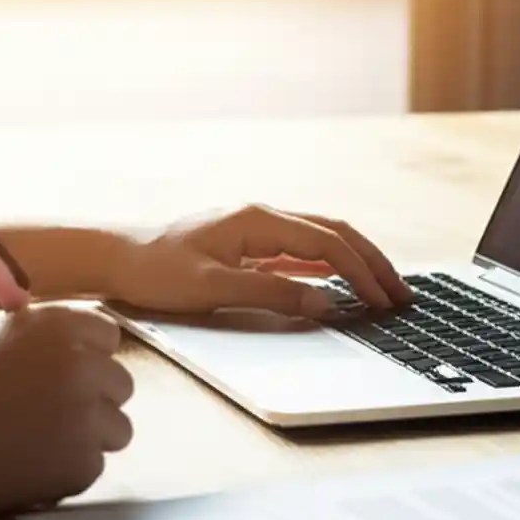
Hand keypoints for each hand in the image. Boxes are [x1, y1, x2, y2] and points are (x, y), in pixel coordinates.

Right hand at [0, 306, 132, 519]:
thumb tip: (81, 346)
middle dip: (93, 399)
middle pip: (121, 383)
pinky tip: (23, 467)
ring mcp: (85, 418)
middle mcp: (82, 366)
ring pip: (118, 429)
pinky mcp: (80, 466)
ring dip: (88, 437)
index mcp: (60, 325)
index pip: (108, 338)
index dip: (86, 357)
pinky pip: (93, 467)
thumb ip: (43, 337)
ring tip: (36, 442)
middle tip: (45, 415)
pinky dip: (66, 472)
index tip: (60, 374)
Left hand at [108, 204, 412, 317]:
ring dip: (356, 261)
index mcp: (258, 221)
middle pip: (336, 233)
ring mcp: (258, 229)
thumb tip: (325, 301)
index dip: (362, 272)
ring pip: (323, 238)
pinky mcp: (250, 244)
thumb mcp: (212, 288)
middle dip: (373, 262)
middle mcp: (263, 217)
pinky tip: (342, 284)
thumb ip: (271, 294)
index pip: (328, 244)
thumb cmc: (155, 272)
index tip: (384, 300)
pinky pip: (302, 251)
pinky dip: (330, 266)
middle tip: (402, 293)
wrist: (117, 256)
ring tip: (384, 288)